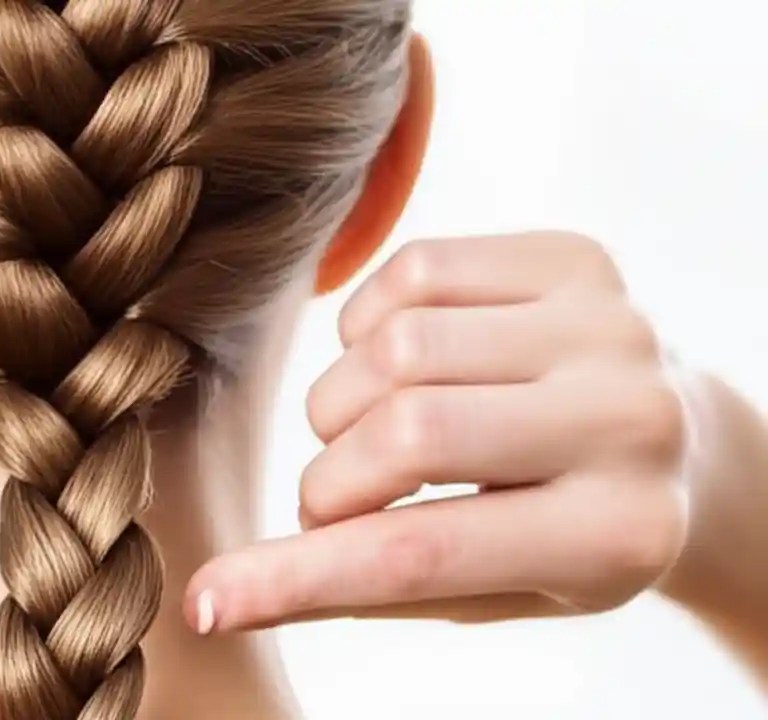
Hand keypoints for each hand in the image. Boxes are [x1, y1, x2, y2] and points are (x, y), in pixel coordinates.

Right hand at [187, 231, 689, 630]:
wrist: (683, 450)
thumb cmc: (563, 539)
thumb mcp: (488, 589)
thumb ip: (362, 587)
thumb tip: (214, 600)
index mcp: (618, 534)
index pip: (423, 556)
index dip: (297, 576)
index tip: (205, 601)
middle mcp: (630, 420)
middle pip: (407, 431)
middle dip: (331, 478)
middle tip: (333, 502)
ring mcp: (610, 325)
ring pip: (398, 344)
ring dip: (343, 401)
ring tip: (369, 432)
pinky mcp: (579, 260)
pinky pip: (414, 268)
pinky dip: (368, 324)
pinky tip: (395, 364)